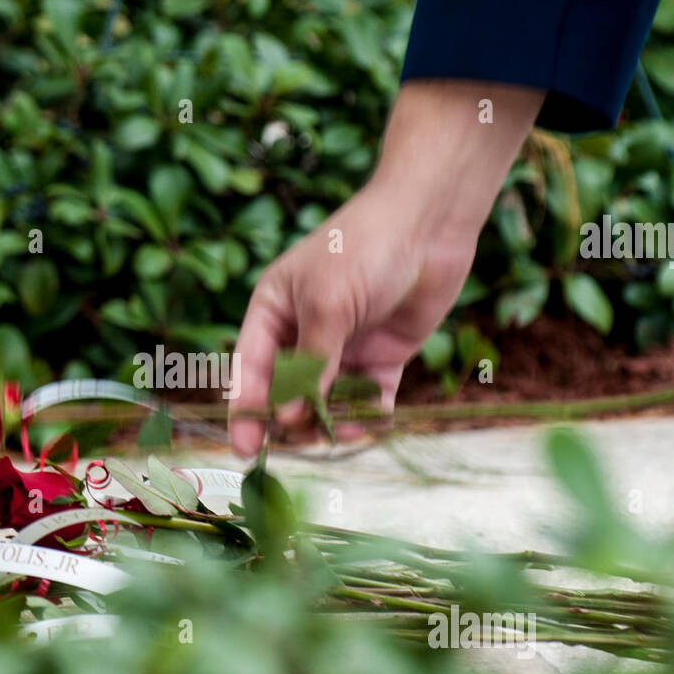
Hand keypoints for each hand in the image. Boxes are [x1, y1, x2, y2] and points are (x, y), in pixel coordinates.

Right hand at [228, 80, 545, 457]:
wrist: (429, 223)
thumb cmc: (364, 248)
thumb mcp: (327, 305)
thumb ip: (310, 364)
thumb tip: (290, 419)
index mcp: (273, 311)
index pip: (250, 369)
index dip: (246, 411)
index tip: (244, 450)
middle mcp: (303, 332)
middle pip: (287, 392)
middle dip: (291, 421)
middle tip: (302, 440)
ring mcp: (343, 346)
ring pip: (327, 401)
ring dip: (331, 422)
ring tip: (339, 434)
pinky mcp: (381, 356)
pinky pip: (367, 397)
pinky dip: (368, 415)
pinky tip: (372, 424)